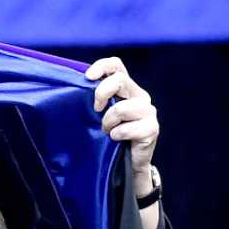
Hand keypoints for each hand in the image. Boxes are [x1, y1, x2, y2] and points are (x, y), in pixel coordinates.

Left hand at [86, 57, 159, 199]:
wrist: (129, 163)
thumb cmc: (111, 136)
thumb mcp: (101, 114)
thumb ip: (96, 100)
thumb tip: (76, 88)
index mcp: (127, 88)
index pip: (116, 65)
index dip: (102, 66)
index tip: (88, 77)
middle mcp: (140, 95)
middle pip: (120, 80)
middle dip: (102, 93)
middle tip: (95, 110)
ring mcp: (148, 111)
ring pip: (123, 108)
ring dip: (109, 122)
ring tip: (107, 131)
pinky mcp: (152, 128)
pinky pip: (128, 128)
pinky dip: (118, 135)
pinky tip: (116, 139)